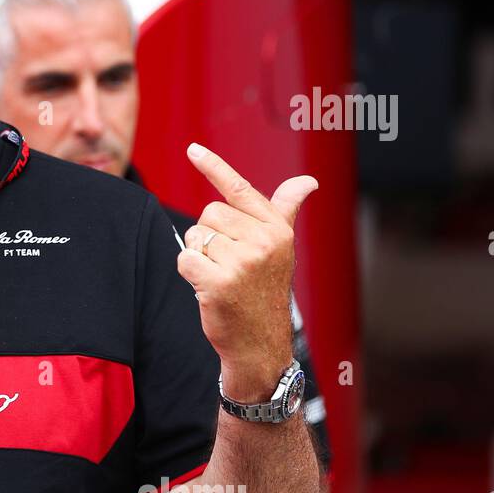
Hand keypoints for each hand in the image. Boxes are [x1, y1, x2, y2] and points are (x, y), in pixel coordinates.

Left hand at [176, 142, 317, 402]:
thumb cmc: (264, 292)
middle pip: (208, 214)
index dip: (213, 167)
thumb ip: (284, 212)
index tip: (192, 149)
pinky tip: (207, 288)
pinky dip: (189, 272)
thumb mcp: (281, 249)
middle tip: (228, 264)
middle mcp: (263, 242)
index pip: (239, 189)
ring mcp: (241, 263)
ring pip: (195, 236)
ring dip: (200, 255)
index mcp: (277, 230)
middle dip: (210, 236)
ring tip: (221, 276)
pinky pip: (185, 258)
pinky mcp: (218, 283)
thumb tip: (308, 181)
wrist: (260, 343)